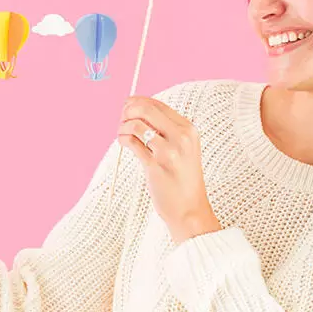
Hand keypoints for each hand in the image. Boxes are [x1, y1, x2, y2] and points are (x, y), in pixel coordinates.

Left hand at [117, 95, 220, 243]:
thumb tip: (137, 110)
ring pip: (135, 124)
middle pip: (145, 109)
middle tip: (122, 120)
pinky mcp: (155, 165)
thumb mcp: (184, 148)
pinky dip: (122, 139)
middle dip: (127, 110)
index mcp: (188, 129)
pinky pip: (131, 142)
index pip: (157, 104)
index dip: (138, 102)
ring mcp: (169, 151)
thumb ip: (166, 130)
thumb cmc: (183, 179)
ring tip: (122, 135)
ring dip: (122, 127)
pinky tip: (123, 143)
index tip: (128, 108)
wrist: (190, 209)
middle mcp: (181, 137)